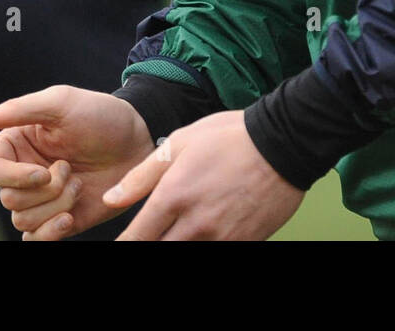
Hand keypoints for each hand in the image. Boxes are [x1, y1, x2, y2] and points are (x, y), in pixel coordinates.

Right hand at [0, 85, 154, 239]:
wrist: (138, 141)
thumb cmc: (100, 115)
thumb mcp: (60, 103)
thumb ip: (19, 110)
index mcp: (17, 144)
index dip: (13, 178)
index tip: (43, 172)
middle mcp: (24, 173)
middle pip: (9, 199)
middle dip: (43, 190)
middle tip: (70, 169)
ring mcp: (42, 199)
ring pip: (23, 221)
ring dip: (54, 206)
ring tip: (78, 185)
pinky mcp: (60, 218)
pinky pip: (36, 240)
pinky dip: (49, 234)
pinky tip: (69, 219)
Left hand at [105, 109, 305, 240]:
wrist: (283, 144)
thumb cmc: (229, 137)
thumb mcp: (180, 142)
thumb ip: (142, 175)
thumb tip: (111, 199)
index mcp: (174, 196)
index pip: (137, 238)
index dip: (125, 244)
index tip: (122, 243)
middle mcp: (195, 224)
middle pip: (159, 251)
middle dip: (150, 245)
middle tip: (151, 233)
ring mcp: (221, 239)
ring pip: (185, 256)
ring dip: (176, 244)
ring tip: (177, 230)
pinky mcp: (243, 244)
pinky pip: (215, 254)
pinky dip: (203, 246)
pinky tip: (201, 232)